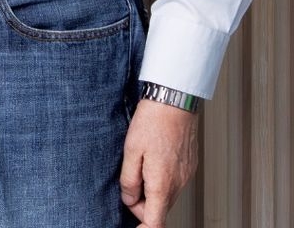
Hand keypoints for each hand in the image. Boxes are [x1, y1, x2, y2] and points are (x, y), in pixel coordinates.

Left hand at [119, 99, 198, 226]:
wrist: (175, 102)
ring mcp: (186, 176)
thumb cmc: (153, 121)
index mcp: (162, 184)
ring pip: (167, 195)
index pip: (155, 222)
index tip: (133, 227)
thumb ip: (129, 179)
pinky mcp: (189, 166)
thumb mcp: (131, 150)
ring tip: (139, 166)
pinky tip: (152, 159)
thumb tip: (128, 198)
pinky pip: (174, 182)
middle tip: (128, 185)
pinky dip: (161, 179)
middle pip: (159, 209)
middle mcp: (178, 184)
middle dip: (142, 204)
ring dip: (151, 190)